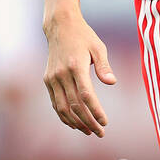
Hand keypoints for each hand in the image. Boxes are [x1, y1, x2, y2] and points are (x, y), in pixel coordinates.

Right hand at [42, 9, 115, 135]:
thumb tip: (112, 82)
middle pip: (75, 106)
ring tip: (89, 131)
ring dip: (76, 123)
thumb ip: (104, 66)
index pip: (86, 96)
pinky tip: (75, 124)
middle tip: (100, 133)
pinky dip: (64, 116)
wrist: (60, 26)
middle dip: (88, 122)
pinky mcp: (48, 80)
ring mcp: (52, 78)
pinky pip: (55, 103)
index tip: (104, 122)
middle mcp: (62, 74)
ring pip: (63, 108)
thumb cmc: (84, 37)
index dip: (95, 111)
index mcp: (76, 66)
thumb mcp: (98, 47)